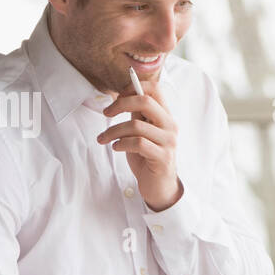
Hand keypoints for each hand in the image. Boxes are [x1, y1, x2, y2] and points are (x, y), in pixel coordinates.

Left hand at [99, 79, 182, 210]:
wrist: (159, 187)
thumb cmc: (147, 158)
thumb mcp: (141, 132)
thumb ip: (138, 116)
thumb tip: (124, 97)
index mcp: (165, 116)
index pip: (155, 89)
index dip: (133, 87)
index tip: (117, 98)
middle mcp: (170, 126)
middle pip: (145, 101)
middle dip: (120, 105)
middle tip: (106, 113)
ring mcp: (168, 142)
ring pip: (136, 125)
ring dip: (113, 131)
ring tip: (104, 139)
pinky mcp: (162, 157)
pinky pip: (138, 143)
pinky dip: (121, 144)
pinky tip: (116, 148)